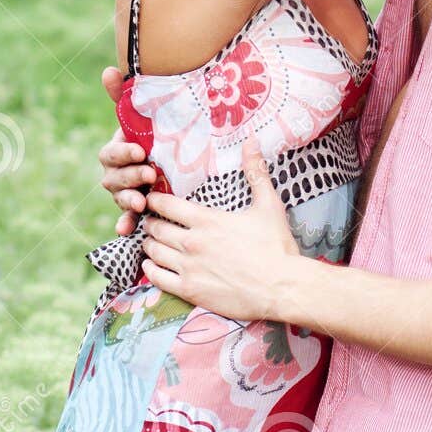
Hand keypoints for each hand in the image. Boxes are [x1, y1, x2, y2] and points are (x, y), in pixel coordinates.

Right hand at [97, 65, 151, 234]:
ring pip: (119, 198)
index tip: (140, 151)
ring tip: (143, 201)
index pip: (111, 153)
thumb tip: (107, 70)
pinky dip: (125, 224)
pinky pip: (127, 219)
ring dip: (128, 200)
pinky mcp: (136, 209)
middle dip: (130, 176)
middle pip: (113, 178)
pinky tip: (126, 230)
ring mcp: (125, 192)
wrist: (173, 160)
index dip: (123, 153)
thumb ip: (123, 95)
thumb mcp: (142, 115)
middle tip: (150, 173)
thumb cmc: (154, 134)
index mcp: (117, 150)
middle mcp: (117, 173)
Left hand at [140, 137, 302, 320]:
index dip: (155, 200)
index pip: (166, 205)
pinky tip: (150, 265)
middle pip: (156, 228)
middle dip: (151, 222)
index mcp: (207, 220)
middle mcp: (192, 242)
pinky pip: (157, 278)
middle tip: (151, 221)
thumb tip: (251, 141)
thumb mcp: (268, 206)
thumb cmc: (277, 247)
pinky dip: (150, 270)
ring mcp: (189, 268)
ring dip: (148, 245)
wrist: (283, 288)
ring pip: (153, 252)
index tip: (152, 198)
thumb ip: (256, 173)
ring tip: (150, 241)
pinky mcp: (190, 291)